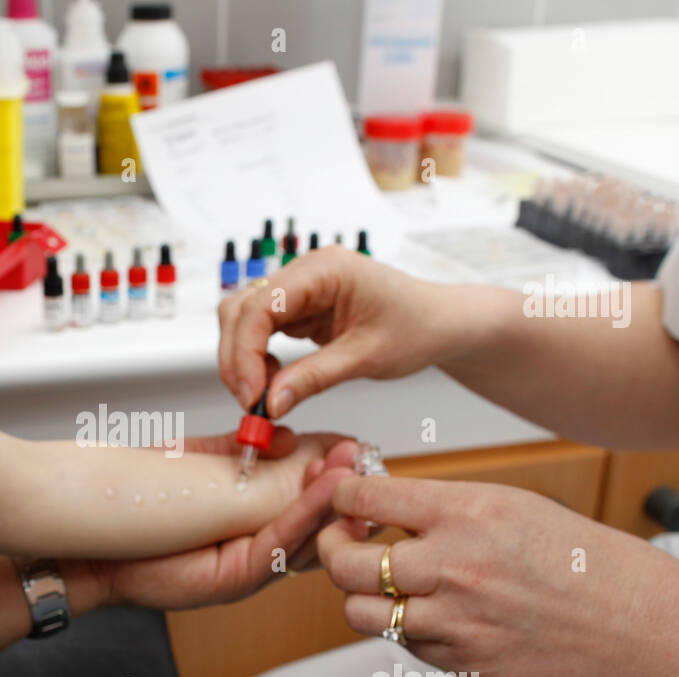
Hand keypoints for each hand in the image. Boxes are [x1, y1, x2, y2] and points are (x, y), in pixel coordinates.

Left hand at [90, 430, 361, 609]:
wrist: (88, 543)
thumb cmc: (133, 508)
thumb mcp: (197, 465)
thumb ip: (241, 452)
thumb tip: (286, 435)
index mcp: (252, 521)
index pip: (307, 494)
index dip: (331, 470)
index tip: (351, 443)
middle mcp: (257, 547)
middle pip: (320, 520)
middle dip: (345, 485)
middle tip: (365, 455)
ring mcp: (250, 567)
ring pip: (308, 532)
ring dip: (333, 496)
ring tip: (353, 463)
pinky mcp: (236, 578)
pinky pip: (280, 541)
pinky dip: (306, 512)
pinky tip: (324, 487)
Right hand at [217, 246, 488, 417]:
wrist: (441, 324)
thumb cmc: (418, 328)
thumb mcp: (367, 358)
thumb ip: (313, 378)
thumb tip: (269, 404)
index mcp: (325, 269)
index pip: (260, 306)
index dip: (245, 352)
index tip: (251, 396)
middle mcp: (306, 272)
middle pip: (241, 308)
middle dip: (237, 358)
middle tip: (251, 404)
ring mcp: (300, 288)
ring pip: (244, 319)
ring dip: (243, 359)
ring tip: (265, 396)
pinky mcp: (300, 308)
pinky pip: (261, 331)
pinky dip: (258, 360)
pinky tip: (274, 384)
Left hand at [315, 474, 678, 676]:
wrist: (635, 625)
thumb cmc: (580, 559)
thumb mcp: (510, 505)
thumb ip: (440, 507)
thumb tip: (377, 502)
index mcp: (465, 512)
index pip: (364, 498)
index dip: (342, 497)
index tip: (343, 500)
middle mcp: (452, 566)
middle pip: (344, 563)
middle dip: (331, 549)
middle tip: (342, 542)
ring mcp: (454, 620)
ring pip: (358, 613)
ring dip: (358, 596)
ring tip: (379, 583)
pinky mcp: (461, 663)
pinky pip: (402, 644)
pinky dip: (401, 627)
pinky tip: (426, 611)